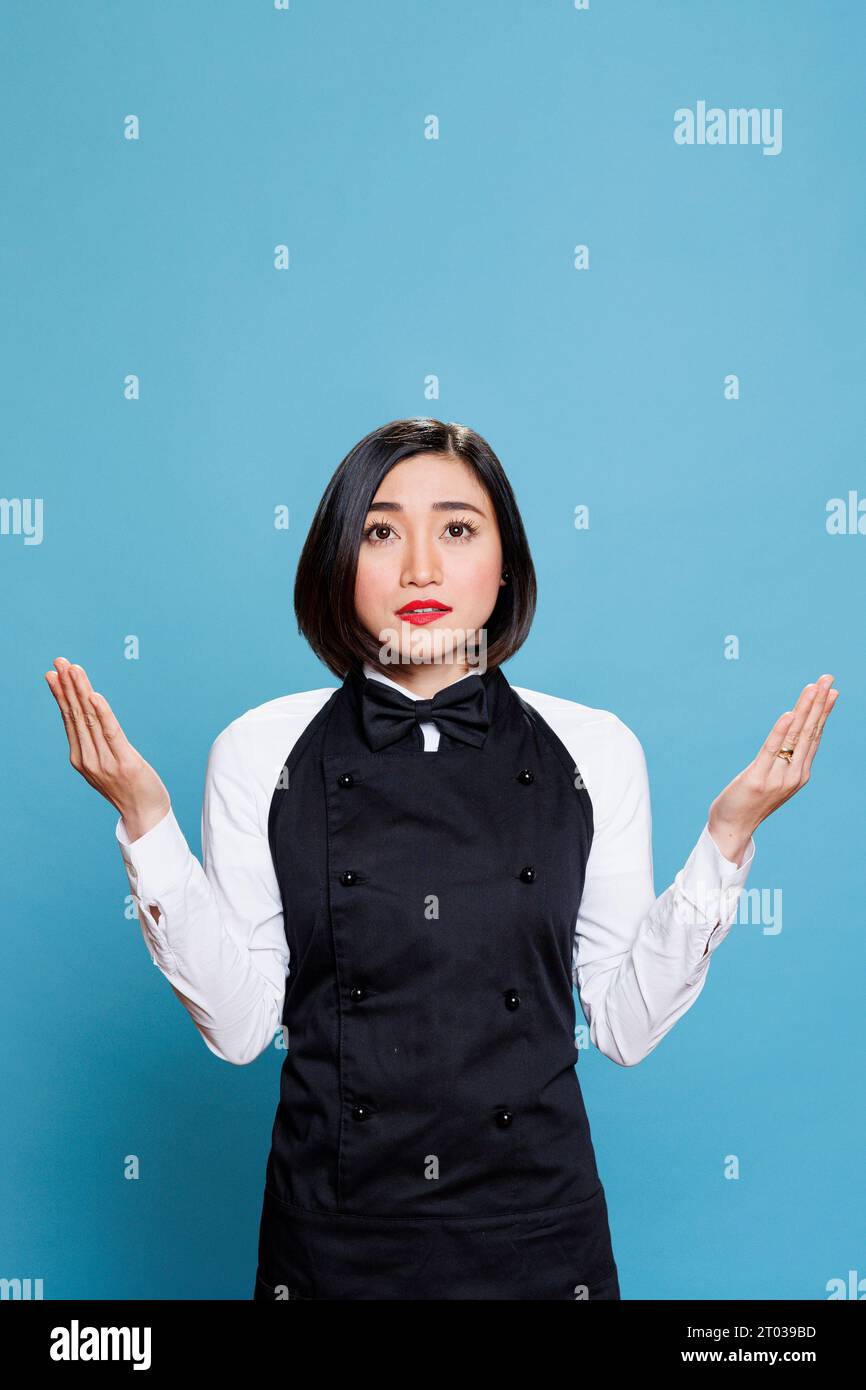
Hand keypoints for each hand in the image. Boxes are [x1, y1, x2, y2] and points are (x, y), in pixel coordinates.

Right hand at [45, 657, 170, 838]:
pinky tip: (95, 695)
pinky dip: (102, 713)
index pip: (69, 719)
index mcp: (81, 759)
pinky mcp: (125, 762)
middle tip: (58, 662)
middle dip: (66, 686)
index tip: (53, 673)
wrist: (146, 816)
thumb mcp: (106, 764)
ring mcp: (105, 762)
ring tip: (72, 670)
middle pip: (76, 715)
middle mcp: (89, 759)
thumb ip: (96, 743)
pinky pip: (111, 732)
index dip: (61, 695)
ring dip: (81, 691)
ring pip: (90, 719)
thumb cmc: (129, 788)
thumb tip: (89, 716)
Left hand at [708, 674, 839, 862]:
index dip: (823, 712)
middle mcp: (794, 774)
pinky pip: (771, 749)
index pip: (814, 736)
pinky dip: (780, 730)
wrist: (732, 828)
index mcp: (800, 773)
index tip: (830, 690)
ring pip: (795, 736)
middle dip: (819, 703)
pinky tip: (789, 713)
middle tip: (828, 679)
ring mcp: (778, 777)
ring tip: (814, 687)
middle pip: (809, 731)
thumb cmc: (750, 801)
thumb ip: (783, 759)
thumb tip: (789, 732)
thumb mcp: (773, 777)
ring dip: (805, 709)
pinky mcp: (758, 778)